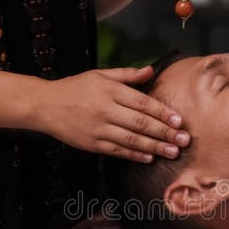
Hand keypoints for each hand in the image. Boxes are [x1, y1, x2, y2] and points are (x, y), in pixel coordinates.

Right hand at [34, 65, 189, 162]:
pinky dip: (134, 155)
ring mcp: (97, 128)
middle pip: (140, 123)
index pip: (142, 103)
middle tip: (184, 141)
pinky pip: (117, 150)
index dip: (163, 113)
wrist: (45, 105)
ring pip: (131, 139)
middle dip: (165, 133)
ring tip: (173, 152)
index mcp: (109, 90)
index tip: (180, 121)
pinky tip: (149, 157)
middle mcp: (105, 109)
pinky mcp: (91, 144)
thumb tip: (151, 71)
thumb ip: (127, 75)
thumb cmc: (75, 88)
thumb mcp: (100, 75)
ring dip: (155, 147)